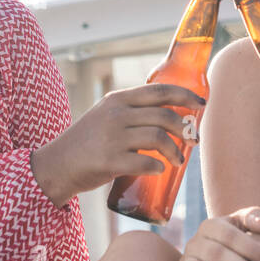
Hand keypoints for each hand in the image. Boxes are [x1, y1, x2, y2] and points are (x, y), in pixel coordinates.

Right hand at [31, 83, 204, 205]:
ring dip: (176, 151)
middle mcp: (116, 114)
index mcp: (118, 99)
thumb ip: (132, 111)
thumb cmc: (88, 141)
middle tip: (194, 140)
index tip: (202, 103)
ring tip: (179, 160)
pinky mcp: (109, 161)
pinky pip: (144, 162)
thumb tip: (172, 115)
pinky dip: (157, 167)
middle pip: (164, 115)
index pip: (159, 90)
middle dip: (186, 128)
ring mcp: (112, 137)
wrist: (57, 164)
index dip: (185, 95)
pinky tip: (160, 170)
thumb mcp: (106, 115)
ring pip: (158, 138)